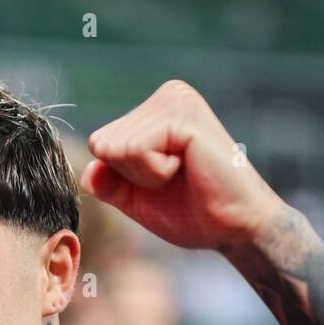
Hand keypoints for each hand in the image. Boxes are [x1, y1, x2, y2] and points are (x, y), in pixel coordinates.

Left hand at [81, 80, 287, 250]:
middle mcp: (166, 96)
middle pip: (104, 144)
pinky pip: (135, 151)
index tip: (164, 181)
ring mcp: (176, 100)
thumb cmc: (194, 213)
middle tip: (177, 179)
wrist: (236, 228)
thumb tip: (87, 171)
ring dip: (146, 175)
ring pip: (116, 148)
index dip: (124, 177)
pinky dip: (155, 173)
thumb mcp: (137, 200)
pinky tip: (188, 168)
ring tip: (184, 173)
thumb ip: (109, 183)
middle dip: (133, 176)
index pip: (101, 144)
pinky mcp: (183, 115)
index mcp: (155, 110)